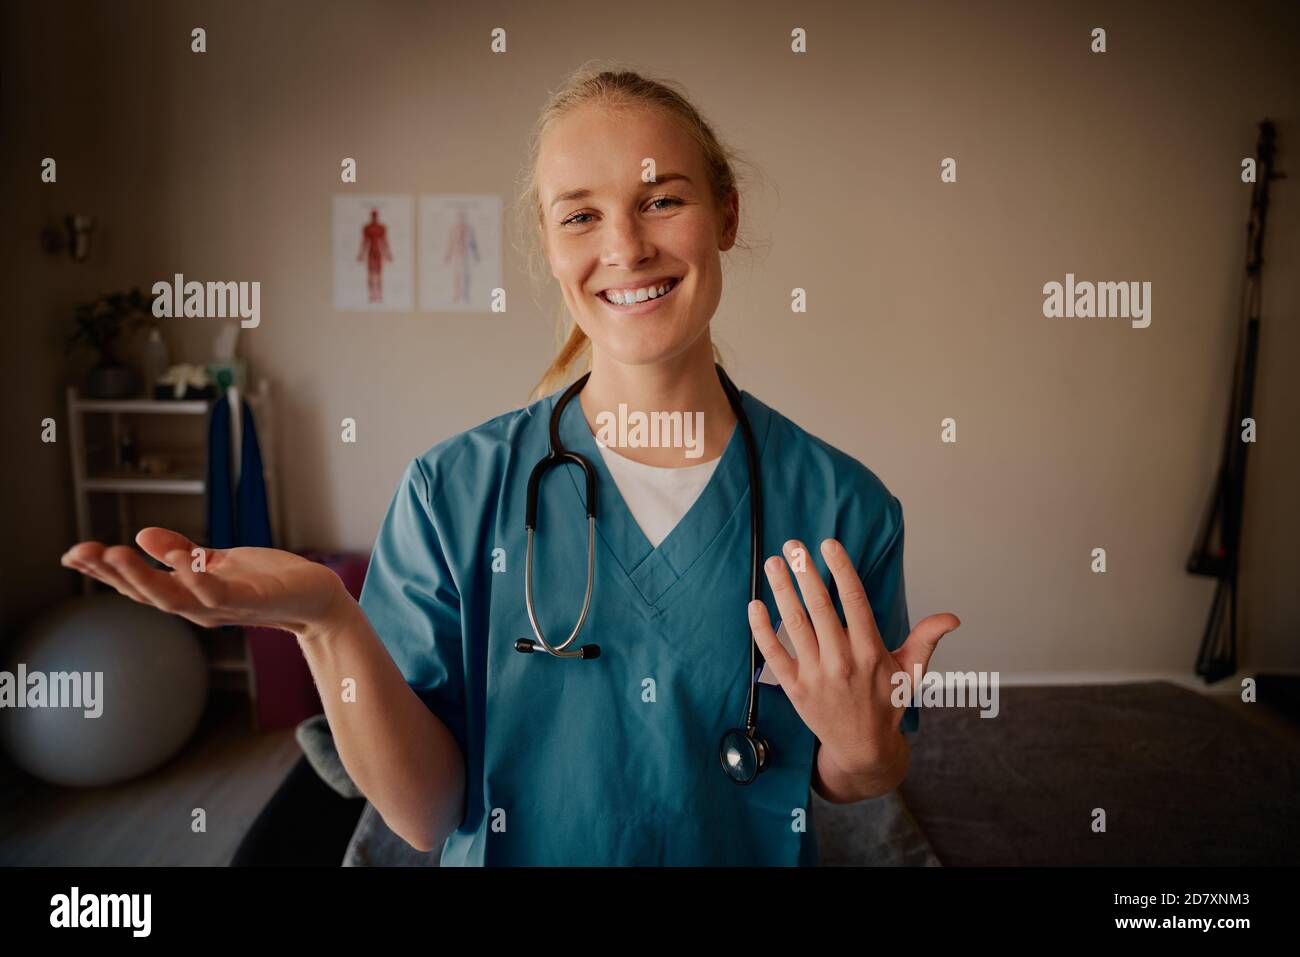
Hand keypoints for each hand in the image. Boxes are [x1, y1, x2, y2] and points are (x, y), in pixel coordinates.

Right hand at [61, 527, 350, 636]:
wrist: (315, 596)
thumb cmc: (266, 580)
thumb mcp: (217, 562)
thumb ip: (181, 553)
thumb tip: (142, 536)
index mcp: (187, 597)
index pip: (139, 586)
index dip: (105, 573)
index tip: (72, 553)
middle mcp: (200, 609)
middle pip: (149, 595)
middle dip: (114, 575)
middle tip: (84, 552)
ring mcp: (225, 606)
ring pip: (176, 597)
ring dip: (145, 577)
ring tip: (117, 552)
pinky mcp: (252, 598)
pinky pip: (218, 591)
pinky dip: (197, 576)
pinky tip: (181, 558)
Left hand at [747, 538, 959, 778]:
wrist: (863, 749)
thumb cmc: (887, 703)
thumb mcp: (911, 672)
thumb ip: (926, 640)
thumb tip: (952, 618)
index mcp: (870, 651)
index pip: (854, 601)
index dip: (841, 570)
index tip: (828, 544)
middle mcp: (842, 660)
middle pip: (820, 607)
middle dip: (805, 572)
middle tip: (792, 545)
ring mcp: (816, 674)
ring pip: (795, 624)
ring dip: (782, 590)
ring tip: (772, 564)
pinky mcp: (795, 688)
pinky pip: (773, 654)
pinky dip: (762, 629)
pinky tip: (755, 605)